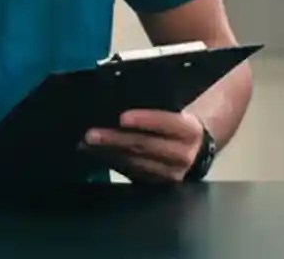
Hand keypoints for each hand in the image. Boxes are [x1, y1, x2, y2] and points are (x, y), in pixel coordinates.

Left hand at [82, 109, 203, 183]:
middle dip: (116, 140)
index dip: (146, 120)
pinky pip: (133, 173)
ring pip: (137, 163)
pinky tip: (97, 155)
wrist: (196, 148)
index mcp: (189, 130)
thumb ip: (157, 105)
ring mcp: (171, 173)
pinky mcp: (159, 184)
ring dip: (109, 154)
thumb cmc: (178, 120)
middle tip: (91, 134)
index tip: (122, 118)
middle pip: (146, 146)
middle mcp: (183, 154)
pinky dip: (114, 163)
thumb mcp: (177, 110)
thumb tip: (122, 98)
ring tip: (87, 145)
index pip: (168, 123)